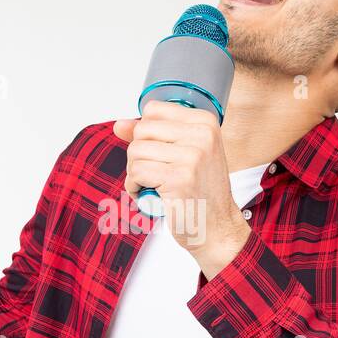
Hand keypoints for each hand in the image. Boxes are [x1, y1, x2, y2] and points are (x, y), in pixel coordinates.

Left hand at [112, 101, 250, 279]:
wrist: (218, 228)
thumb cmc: (201, 193)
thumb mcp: (184, 155)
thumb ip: (152, 136)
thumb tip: (119, 124)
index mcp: (206, 123)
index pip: (154, 109)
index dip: (145, 133)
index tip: (158, 153)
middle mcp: (202, 135)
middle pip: (142, 130)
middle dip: (138, 154)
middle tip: (154, 173)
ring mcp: (192, 157)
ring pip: (136, 151)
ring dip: (135, 172)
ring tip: (152, 185)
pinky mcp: (178, 179)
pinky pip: (137, 172)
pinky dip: (134, 186)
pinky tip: (148, 194)